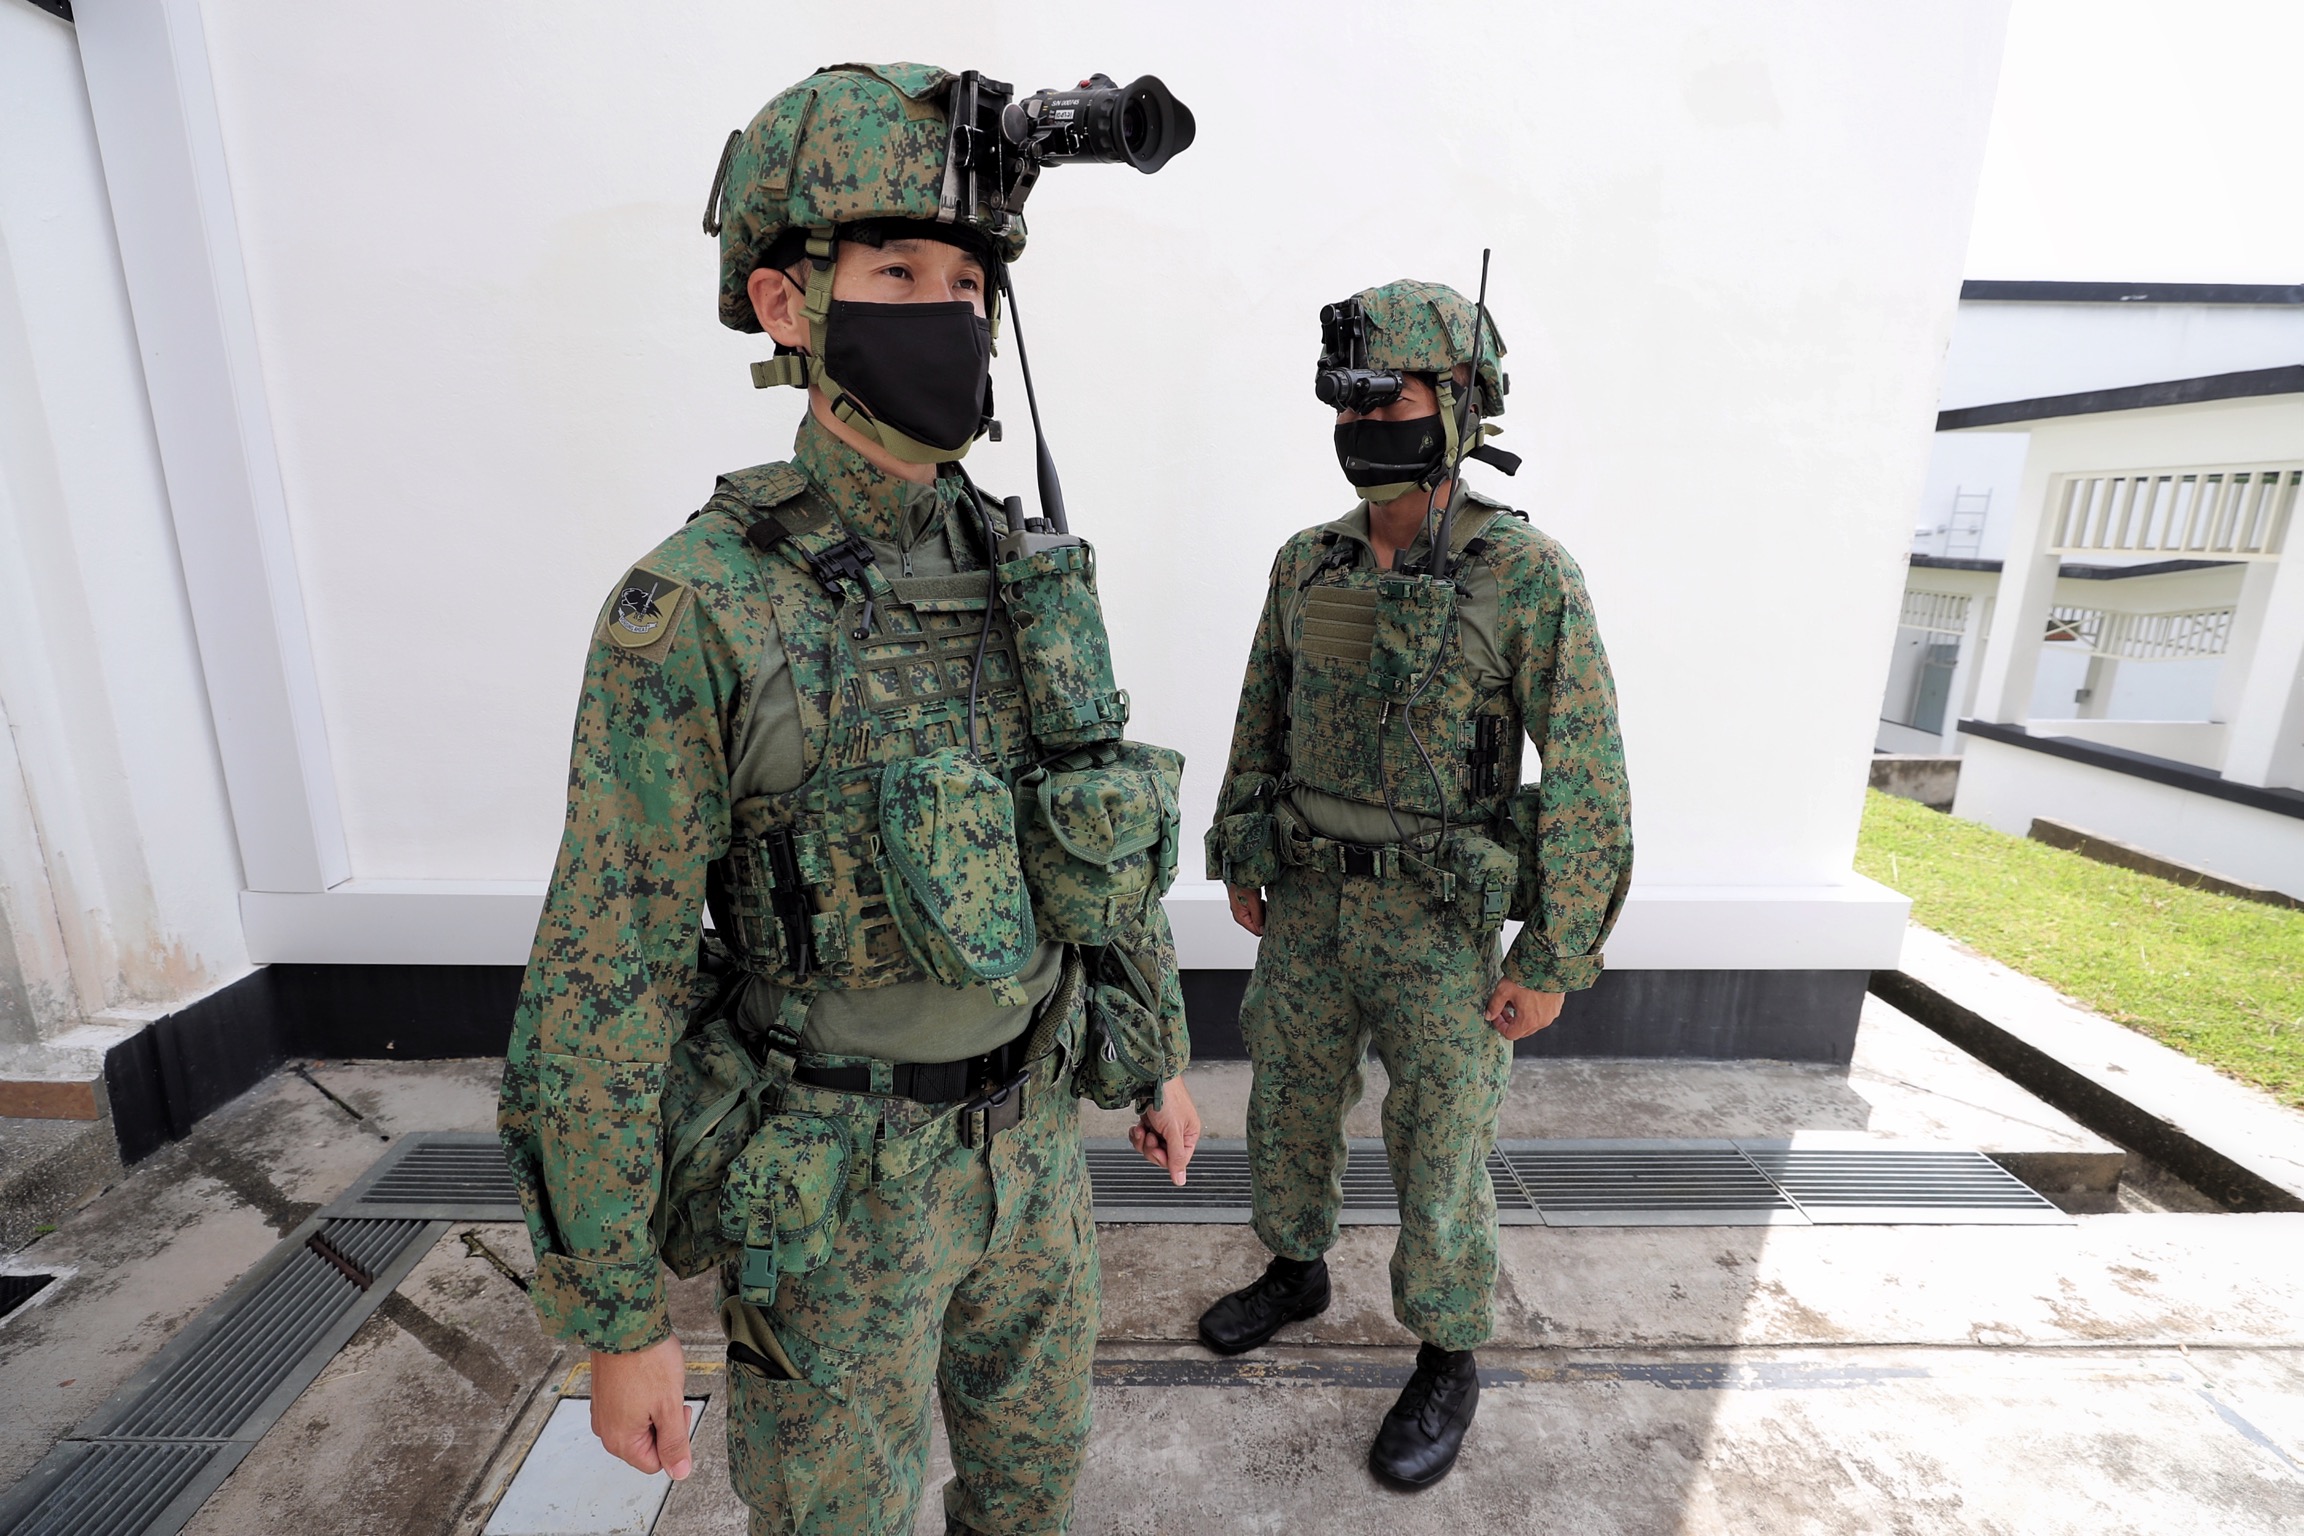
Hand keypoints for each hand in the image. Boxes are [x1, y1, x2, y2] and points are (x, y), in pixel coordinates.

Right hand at [590, 1335, 692, 1478]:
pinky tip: (647, 1376)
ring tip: (657, 1382)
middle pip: (646, 1444)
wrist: (625, 1324)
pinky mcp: (604, 1394)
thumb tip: (679, 1472)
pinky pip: (629, 1406)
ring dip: (654, 1407)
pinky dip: (643, 1395)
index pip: (654, 1463)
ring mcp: (602, 1410)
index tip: (677, 1412)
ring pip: (639, 1423)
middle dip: (663, 1422)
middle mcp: (606, 1429)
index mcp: (620, 1440)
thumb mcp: (670, 1407)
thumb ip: (675, 1444)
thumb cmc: (647, 1362)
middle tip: (668, 1394)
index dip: (673, 1441)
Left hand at [1128, 1078, 1200, 1185]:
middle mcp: (1177, 1132)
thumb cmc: (1168, 1098)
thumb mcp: (1174, 1130)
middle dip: (1150, 1148)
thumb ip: (1177, 1157)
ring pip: (1149, 1147)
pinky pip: (1141, 1138)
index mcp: (1190, 1135)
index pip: (1177, 1160)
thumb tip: (1180, 1180)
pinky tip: (1136, 1126)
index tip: (1156, 1150)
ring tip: (1141, 1128)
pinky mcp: (1150, 1121)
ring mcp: (1162, 1127)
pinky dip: (1137, 1134)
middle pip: (1161, 1155)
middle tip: (1149, 1136)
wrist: (1152, 1076)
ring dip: (1142, 1141)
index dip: (1164, 1158)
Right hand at [1227, 884, 1265, 936]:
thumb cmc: (1243, 884)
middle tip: (1266, 907)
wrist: (1238, 872)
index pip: (1256, 931)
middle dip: (1264, 918)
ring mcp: (1242, 909)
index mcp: (1240, 917)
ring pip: (1257, 917)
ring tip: (1262, 901)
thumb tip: (1262, 930)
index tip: (1270, 917)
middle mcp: (1240, 915)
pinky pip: (1256, 910)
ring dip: (1263, 911)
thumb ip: (1258, 918)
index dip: (1265, 926)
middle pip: (1257, 924)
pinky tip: (1261, 899)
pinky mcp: (1245, 904)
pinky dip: (1261, 906)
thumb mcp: (1253, 902)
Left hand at [1484, 979, 1563, 1041]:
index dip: (1500, 1026)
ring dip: (1522, 1015)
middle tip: (1504, 1007)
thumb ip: (1494, 1005)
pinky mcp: (1557, 1006)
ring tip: (1517, 999)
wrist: (1549, 963)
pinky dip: (1534, 1010)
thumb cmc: (1528, 976)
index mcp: (1529, 1020)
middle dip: (1511, 1021)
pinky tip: (1529, 996)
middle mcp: (1542, 1021)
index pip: (1510, 1034)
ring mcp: (1551, 1014)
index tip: (1496, 1015)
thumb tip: (1489, 1015)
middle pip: (1522, 1030)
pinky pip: (1543, 1013)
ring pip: (1533, 1022)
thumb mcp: (1504, 989)